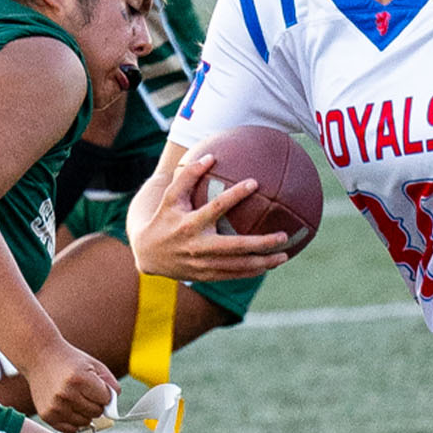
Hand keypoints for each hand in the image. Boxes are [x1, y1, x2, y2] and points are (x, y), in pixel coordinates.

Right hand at [24, 342, 116, 432]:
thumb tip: (114, 406)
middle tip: (84, 391)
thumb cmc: (70, 361)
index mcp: (80, 380)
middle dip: (95, 403)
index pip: (106, 399)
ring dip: (85, 413)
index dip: (104, 392)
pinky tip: (69, 407)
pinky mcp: (47, 415)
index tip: (95, 385)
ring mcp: (55, 407)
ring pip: (85, 422)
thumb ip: (111, 384)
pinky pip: (70, 429)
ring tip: (75, 397)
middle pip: (96, 412)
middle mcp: (66, 395)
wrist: (39, 357)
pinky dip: (74, 421)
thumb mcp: (94, 365)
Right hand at [127, 152, 292, 281]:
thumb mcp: (170, 197)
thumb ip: (188, 176)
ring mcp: (203, 264)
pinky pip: (233, 275)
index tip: (255, 182)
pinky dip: (252, 271)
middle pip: (236, 247)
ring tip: (284, 255)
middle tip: (284, 236)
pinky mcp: (206, 276)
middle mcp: (198, 246)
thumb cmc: (163, 219)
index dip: (235, 194)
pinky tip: (269, 265)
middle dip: (262, 243)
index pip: (217, 207)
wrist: (147, 254)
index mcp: (190, 224)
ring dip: (263, 262)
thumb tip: (211, 155)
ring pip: (238, 266)